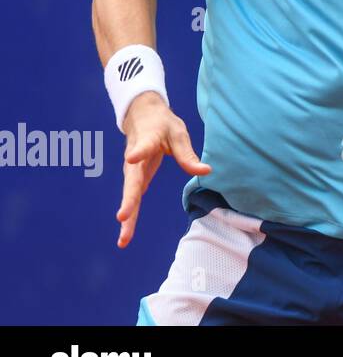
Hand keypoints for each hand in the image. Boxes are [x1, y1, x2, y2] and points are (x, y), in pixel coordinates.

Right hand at [117, 92, 210, 247]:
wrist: (141, 117)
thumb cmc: (162, 124)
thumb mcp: (178, 133)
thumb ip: (188, 154)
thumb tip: (206, 172)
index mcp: (147, 140)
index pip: (143, 147)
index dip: (139, 152)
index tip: (132, 157)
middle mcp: (134, 160)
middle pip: (132, 181)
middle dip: (128, 199)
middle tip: (122, 217)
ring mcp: (133, 171)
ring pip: (130, 195)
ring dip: (127, 215)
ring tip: (124, 239)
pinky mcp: (135, 179)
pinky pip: (132, 199)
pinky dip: (130, 217)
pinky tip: (126, 235)